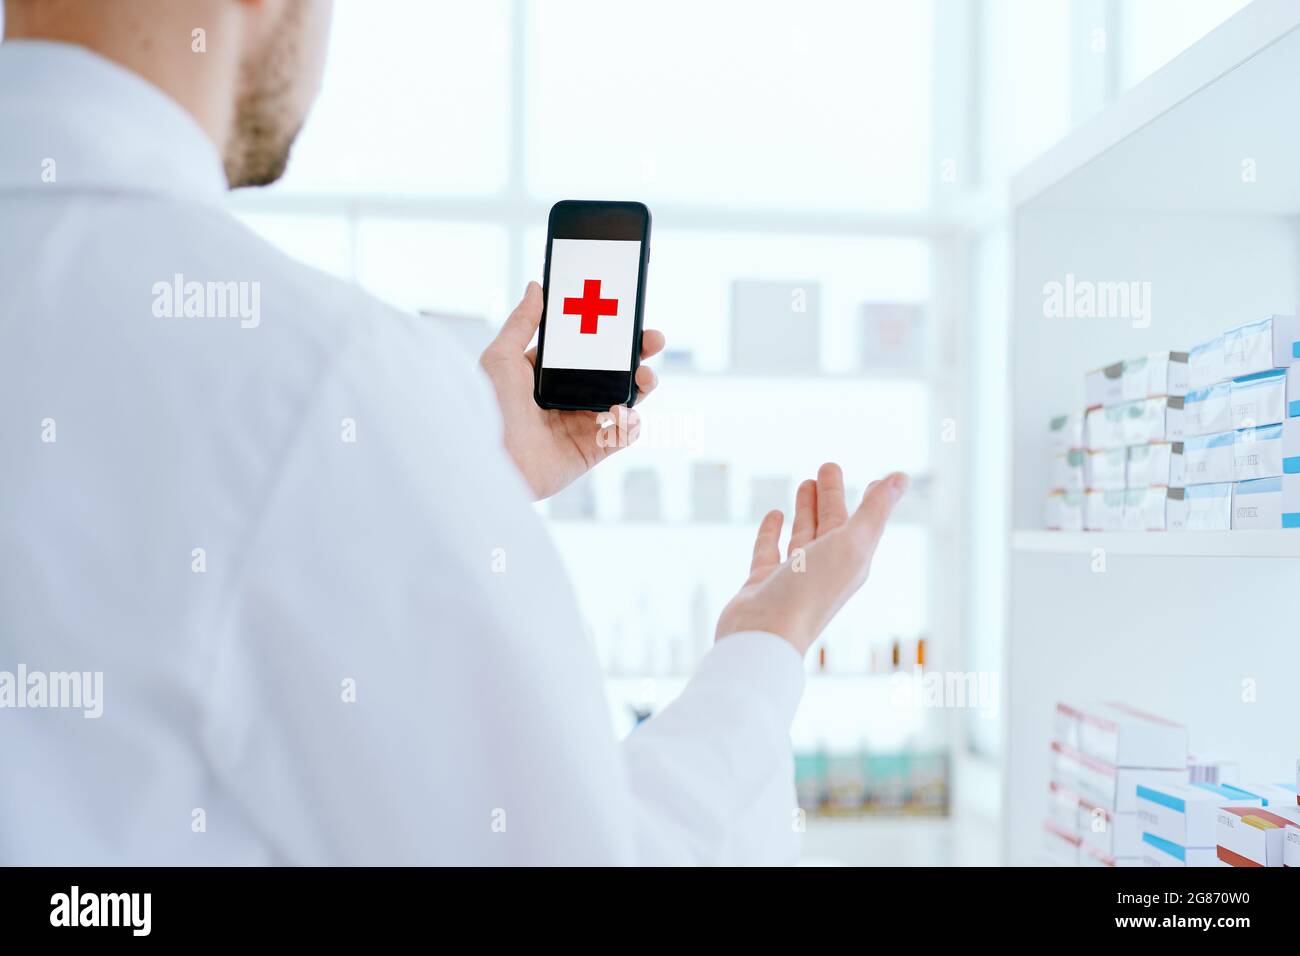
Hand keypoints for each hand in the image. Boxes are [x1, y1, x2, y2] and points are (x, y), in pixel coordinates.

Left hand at [480, 282, 664, 499]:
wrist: (489, 460)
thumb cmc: (487, 409)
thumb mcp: (501, 357)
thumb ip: (522, 323)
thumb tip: (537, 287)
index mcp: (545, 375)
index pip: (584, 350)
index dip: (607, 334)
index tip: (626, 317)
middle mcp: (564, 398)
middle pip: (609, 373)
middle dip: (635, 356)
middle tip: (652, 340)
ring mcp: (578, 425)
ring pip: (621, 401)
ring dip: (641, 386)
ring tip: (647, 376)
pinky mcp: (588, 452)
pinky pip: (620, 436)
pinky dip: (631, 424)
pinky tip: (630, 412)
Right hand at [715, 464, 907, 655]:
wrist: (764, 636)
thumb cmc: (810, 592)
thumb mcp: (850, 544)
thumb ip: (874, 510)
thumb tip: (901, 477)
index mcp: (852, 562)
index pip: (863, 522)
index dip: (870, 500)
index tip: (877, 480)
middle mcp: (825, 569)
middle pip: (832, 525)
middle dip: (831, 496)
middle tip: (827, 466)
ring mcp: (794, 577)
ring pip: (803, 535)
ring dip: (806, 509)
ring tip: (804, 482)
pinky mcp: (764, 582)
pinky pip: (770, 550)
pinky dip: (772, 531)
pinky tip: (774, 514)